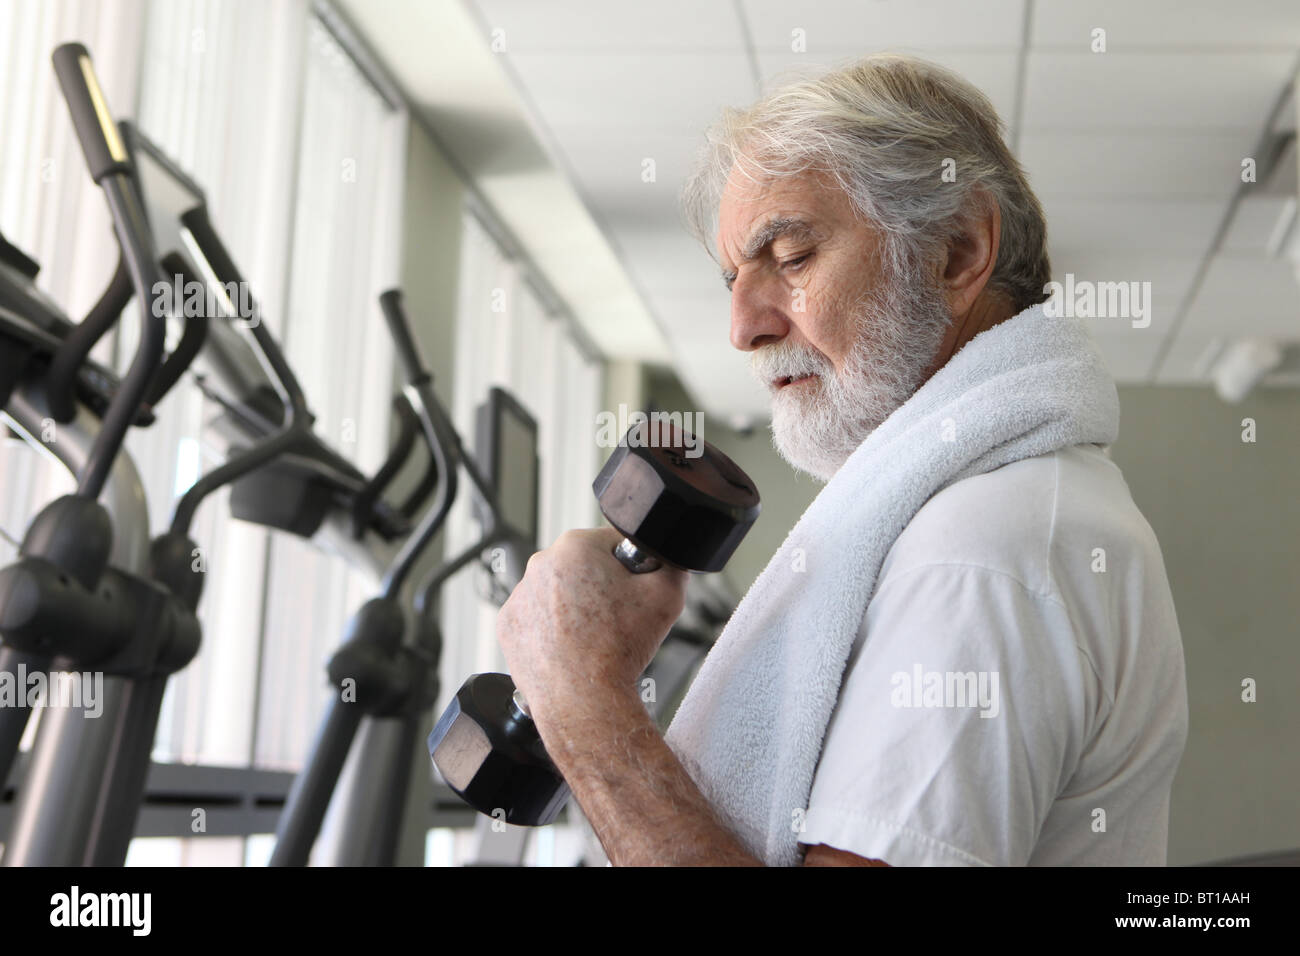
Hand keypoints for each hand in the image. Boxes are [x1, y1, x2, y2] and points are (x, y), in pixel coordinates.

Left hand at [495, 527, 687, 733]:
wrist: (585, 699)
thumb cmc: (618, 650)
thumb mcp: (667, 596)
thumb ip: (672, 563)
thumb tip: (668, 557)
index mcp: (576, 547)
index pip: (611, 543)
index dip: (629, 566)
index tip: (633, 589)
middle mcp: (540, 565)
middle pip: (582, 566)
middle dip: (599, 585)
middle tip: (615, 616)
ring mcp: (520, 595)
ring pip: (557, 591)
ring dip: (573, 605)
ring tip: (592, 635)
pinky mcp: (508, 624)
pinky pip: (536, 617)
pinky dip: (551, 628)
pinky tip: (569, 644)